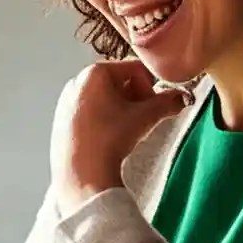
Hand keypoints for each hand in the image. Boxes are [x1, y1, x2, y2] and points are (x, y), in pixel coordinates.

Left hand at [51, 60, 191, 215]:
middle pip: (119, 81)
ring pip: (104, 97)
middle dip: (136, 98)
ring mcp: (66, 100)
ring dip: (121, 109)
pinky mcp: (61, 119)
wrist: (81, 174)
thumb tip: (181, 97)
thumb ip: (167, 103)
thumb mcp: (145, 117)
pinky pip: (90, 111)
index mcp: (95, 72)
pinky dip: (104, 119)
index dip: (151, 87)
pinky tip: (108, 137)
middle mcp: (77, 81)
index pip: (135, 68)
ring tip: (126, 130)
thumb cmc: (109, 140)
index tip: (155, 106)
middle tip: (142, 118)